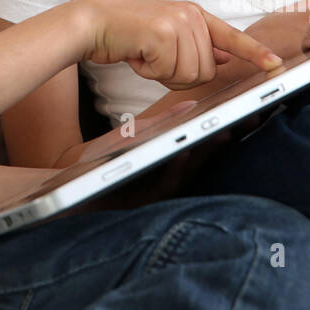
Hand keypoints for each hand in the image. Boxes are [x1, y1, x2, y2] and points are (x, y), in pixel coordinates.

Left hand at [66, 102, 237, 210]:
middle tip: (246, 119)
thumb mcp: (131, 142)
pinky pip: (160, 186)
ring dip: (206, 156)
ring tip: (223, 134)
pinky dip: (175, 171)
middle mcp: (163, 183)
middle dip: (225, 142)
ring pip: (186, 175)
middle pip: (202, 161)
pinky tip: (183, 153)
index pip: (201, 149)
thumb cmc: (99, 165)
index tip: (245, 113)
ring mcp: (152, 195)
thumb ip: (161, 127)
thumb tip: (191, 107)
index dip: (225, 132)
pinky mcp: (136, 203)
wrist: (63, 187)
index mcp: (165, 168)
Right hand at [81, 0, 282, 89]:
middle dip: (179, 75)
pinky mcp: (163, 33)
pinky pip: (169, 72)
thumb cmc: (129, 33)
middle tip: (155, 59)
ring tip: (145, 54)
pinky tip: (137, 54)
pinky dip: (150, 71)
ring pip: (190, 74)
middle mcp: (191, 15)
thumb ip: (196, 46)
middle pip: (206, 70)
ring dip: (164, 74)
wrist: (94, 22)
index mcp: (195, 15)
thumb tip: (223, 59)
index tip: (277, 65)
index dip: (256, 53)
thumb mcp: (167, 36)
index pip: (232, 37)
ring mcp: (178, 22)